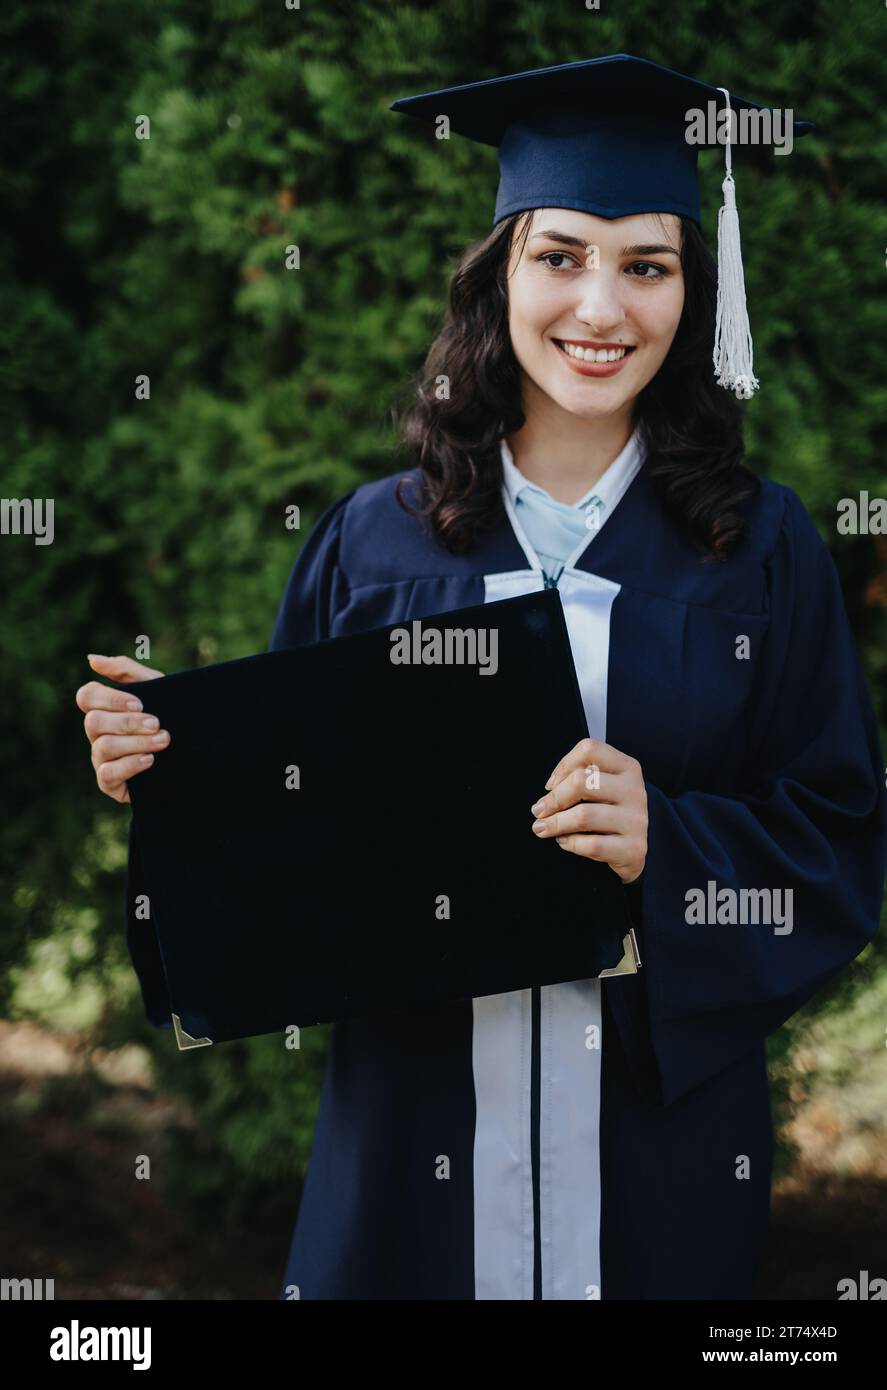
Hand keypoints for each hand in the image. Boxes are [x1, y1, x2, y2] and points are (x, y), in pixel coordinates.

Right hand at [76, 654, 166, 804]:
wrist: (194, 758)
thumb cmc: (170, 719)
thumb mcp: (156, 691)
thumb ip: (127, 672)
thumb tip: (93, 660)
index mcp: (105, 710)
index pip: (87, 696)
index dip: (109, 699)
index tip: (139, 703)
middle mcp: (98, 734)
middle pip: (94, 722)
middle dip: (128, 722)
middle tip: (157, 724)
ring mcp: (101, 759)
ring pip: (103, 746)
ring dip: (136, 742)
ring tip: (163, 741)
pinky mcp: (110, 783)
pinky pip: (106, 774)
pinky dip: (129, 765)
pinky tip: (150, 760)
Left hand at [529, 737, 647, 884]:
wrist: (637, 846)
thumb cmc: (610, 811)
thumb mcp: (601, 787)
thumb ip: (578, 780)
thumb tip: (547, 797)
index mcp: (627, 767)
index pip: (589, 750)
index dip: (563, 766)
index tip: (551, 785)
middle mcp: (634, 791)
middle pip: (582, 782)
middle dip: (553, 798)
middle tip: (538, 811)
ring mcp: (636, 820)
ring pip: (584, 815)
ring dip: (555, 823)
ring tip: (542, 828)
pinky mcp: (633, 848)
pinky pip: (592, 844)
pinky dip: (571, 843)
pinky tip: (564, 841)